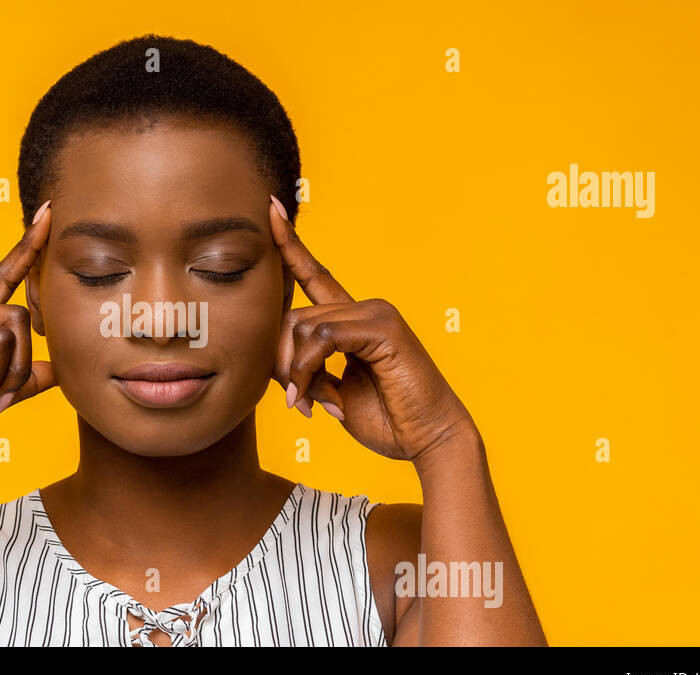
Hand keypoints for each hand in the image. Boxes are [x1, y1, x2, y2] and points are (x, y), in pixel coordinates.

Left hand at [268, 195, 476, 467]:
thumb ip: (307, 369)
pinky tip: (317, 398)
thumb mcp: (333, 393)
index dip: (290, 243)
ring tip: (307, 405)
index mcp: (352, 320)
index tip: (270, 208)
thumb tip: (279, 364)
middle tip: (293, 400)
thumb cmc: (387, 420)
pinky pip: (322, 337)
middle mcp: (364, 308)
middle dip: (280, 362)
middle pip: (292, 316)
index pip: (314, 274)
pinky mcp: (383, 327)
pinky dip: (308, 369)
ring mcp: (376, 313)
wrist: (429, 440)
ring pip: (303, 327)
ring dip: (294, 373)